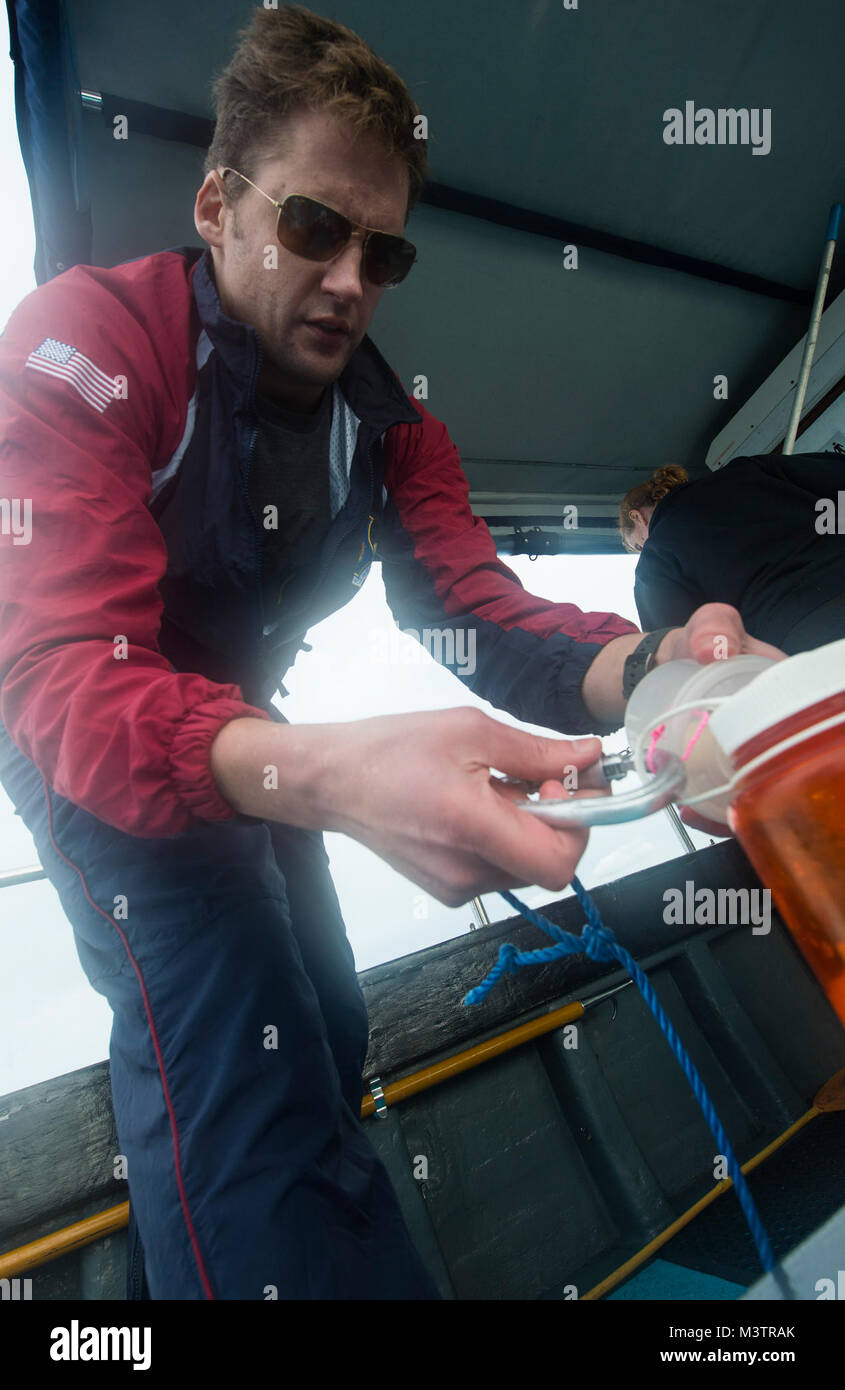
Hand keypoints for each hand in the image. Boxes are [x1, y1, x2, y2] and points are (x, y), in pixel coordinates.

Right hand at [319, 708, 603, 906]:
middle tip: (538, 777)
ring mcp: (455, 886)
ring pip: (525, 867)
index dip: (578, 826)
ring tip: (496, 788)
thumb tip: (588, 757)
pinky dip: (503, 839)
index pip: (559, 862)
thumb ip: (537, 750)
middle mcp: (464, 870)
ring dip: (529, 828)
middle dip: (557, 820)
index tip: (564, 787)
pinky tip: (477, 807)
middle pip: (547, 864)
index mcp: (470, 827)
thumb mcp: (470, 730)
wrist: (334, 781)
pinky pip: (499, 869)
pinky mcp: (447, 889)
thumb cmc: (390, 750)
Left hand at [653, 604, 784, 835]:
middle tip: (724, 795)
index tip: (762, 764)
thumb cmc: (703, 646)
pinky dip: (713, 813)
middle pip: (784, 774)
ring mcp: (754, 754)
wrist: (667, 664)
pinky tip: (692, 810)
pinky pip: (731, 801)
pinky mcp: (728, 771)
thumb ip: (714, 628)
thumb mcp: (711, 626)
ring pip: (759, 796)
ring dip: (734, 813)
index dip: (795, 754)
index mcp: (790, 698)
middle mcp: (778, 731)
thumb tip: (714, 650)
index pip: (804, 731)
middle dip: (762, 794)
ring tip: (698, 808)